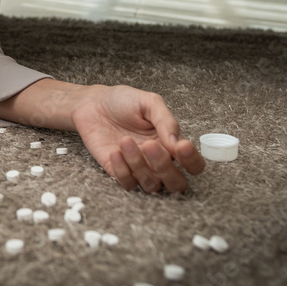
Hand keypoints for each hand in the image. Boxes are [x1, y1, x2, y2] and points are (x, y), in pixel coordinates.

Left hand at [71, 84, 204, 193]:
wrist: (93, 103)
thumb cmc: (124, 101)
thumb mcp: (149, 102)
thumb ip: (166, 121)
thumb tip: (177, 143)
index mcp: (171, 144)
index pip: (194, 164)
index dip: (192, 161)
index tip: (182, 146)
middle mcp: (159, 161)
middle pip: (176, 183)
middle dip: (165, 167)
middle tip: (149, 145)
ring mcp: (139, 169)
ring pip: (152, 185)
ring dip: (139, 164)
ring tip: (125, 140)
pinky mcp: (119, 173)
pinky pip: (128, 184)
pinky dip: (122, 170)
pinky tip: (115, 151)